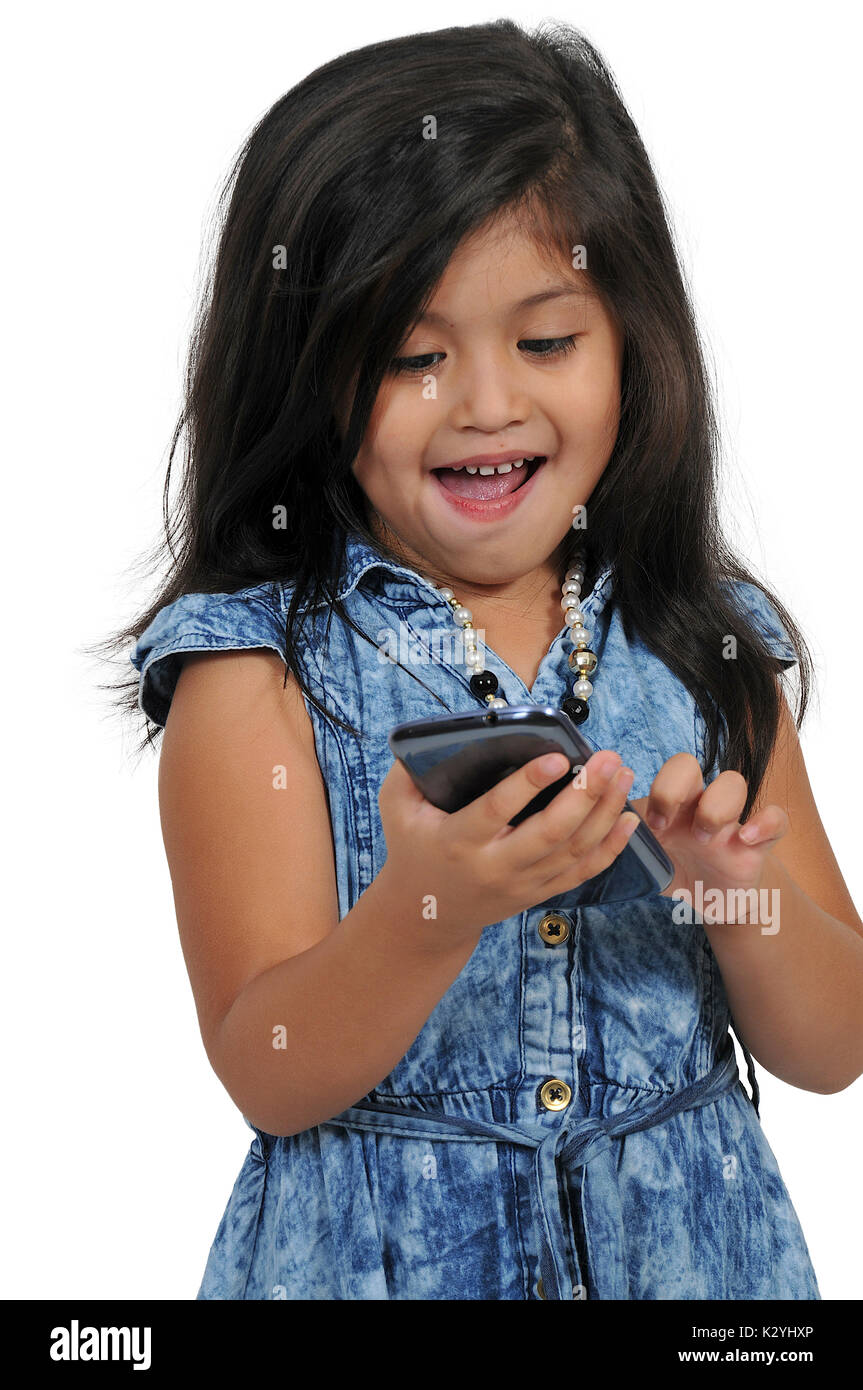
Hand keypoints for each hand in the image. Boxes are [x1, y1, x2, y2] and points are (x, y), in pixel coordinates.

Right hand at [378, 748, 638, 943]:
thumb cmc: (413, 847)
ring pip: (573, 850)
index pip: (496, 811)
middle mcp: (494, 866)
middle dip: (584, 795)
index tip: (558, 757)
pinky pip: (583, 872)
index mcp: (458, 841)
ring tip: (622, 773)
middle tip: (607, 758)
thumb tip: (434, 732)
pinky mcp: (540, 893)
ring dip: (604, 811)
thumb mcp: (397, 808)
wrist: (425, 914)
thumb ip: (409, 770)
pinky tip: (629, 818)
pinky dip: (611, 846)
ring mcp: (522, 883)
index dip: (528, 784)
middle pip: (549, 833)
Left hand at [628, 753, 788, 923]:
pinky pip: (777, 819)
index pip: (647, 773)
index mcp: (665, 803)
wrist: (710, 900)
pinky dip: (765, 824)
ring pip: (733, 782)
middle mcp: (694, 802)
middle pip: (689, 764)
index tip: (649, 823)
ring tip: (704, 838)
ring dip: (715, 806)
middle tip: (666, 825)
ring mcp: (728, 819)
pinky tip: (745, 840)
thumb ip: (623, 847)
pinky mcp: (758, 843)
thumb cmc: (674, 870)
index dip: (651, 787)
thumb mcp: (646, 860)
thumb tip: (588, 840)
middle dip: (673, 788)